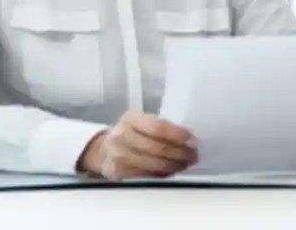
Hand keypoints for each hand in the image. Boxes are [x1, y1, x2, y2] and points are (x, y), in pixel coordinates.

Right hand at [77, 111, 196, 179]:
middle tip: (193, 155)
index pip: (158, 127)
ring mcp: (119, 156)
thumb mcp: (140, 122)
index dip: (178, 135)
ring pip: (154, 165)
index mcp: (130, 119)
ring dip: (174, 165)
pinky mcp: (120, 173)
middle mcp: (122, 136)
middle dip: (180, 153)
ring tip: (186, 163)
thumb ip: (160, 126)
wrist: (103, 150)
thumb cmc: (129, 133)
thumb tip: (188, 138)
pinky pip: (147, 175)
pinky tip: (172, 170)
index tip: (193, 140)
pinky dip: (163, 174)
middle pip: (158, 148)